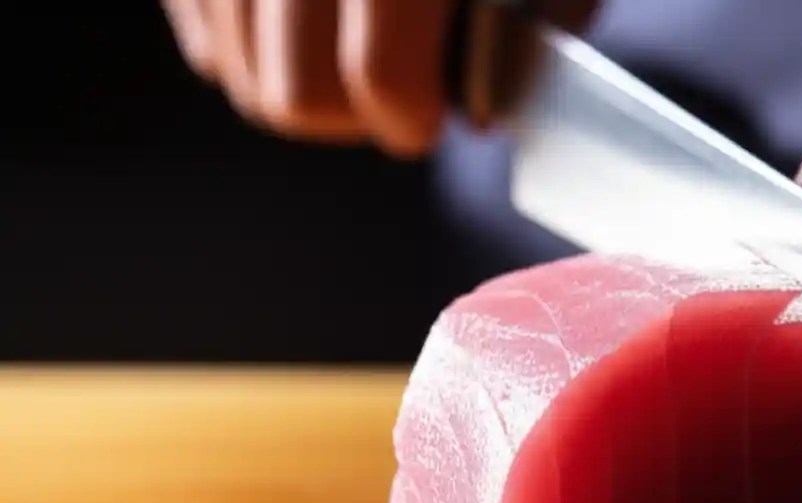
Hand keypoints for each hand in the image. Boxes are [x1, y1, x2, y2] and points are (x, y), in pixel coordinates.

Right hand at [161, 0, 596, 157]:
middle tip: (395, 99)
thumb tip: (490, 111)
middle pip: (293, 93)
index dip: (412, 121)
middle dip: (353, 118)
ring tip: (348, 58)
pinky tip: (295, 29)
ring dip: (298, 89)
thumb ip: (542, 20)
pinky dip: (241, 51)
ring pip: (236, 73)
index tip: (429, 122)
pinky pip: (200, 37)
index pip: (381, 79)